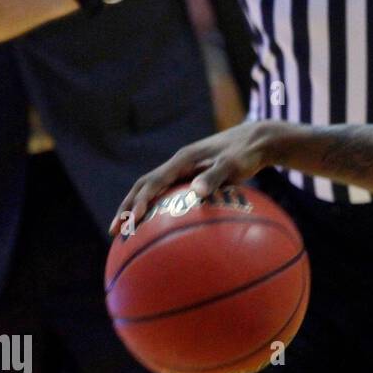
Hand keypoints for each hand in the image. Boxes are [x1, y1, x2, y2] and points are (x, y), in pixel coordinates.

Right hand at [110, 121, 280, 234]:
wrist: (257, 140)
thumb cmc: (246, 153)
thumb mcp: (233, 164)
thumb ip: (215, 176)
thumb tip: (197, 192)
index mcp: (182, 160)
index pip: (154, 182)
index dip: (141, 201)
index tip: (133, 219)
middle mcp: (177, 164)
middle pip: (143, 186)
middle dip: (127, 208)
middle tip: (116, 231)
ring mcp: (183, 170)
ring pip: (152, 190)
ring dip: (136, 209)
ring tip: (127, 232)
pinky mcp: (191, 177)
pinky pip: (167, 194)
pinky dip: (157, 209)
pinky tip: (159, 227)